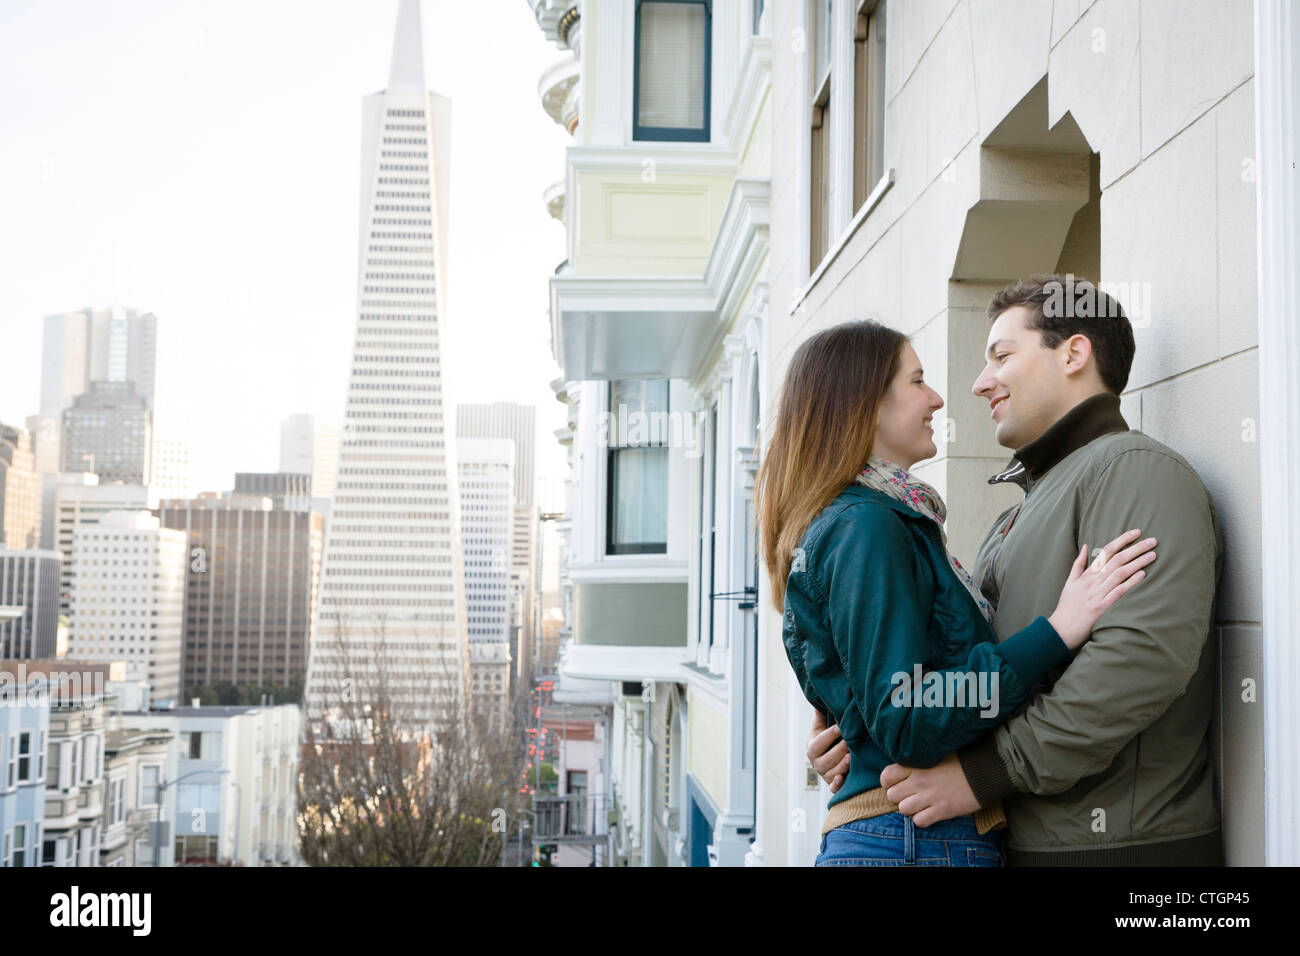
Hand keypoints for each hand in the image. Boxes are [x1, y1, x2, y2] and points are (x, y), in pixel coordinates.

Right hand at [807, 708, 849, 792]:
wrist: (835, 760)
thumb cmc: (830, 740)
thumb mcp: (823, 727)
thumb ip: (821, 715)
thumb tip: (820, 694)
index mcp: (813, 747)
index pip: (817, 744)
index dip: (828, 736)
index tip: (839, 727)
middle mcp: (816, 763)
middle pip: (824, 760)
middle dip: (838, 750)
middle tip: (850, 742)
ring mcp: (825, 775)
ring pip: (831, 773)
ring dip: (841, 765)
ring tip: (851, 757)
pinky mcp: (833, 785)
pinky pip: (833, 788)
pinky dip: (836, 785)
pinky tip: (841, 778)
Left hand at [880, 753, 980, 826]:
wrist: (985, 771)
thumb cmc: (961, 760)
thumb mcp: (935, 753)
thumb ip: (917, 760)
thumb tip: (904, 767)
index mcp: (916, 764)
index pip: (886, 776)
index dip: (888, 782)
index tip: (896, 783)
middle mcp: (919, 780)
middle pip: (892, 795)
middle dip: (899, 797)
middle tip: (910, 795)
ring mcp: (930, 796)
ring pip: (903, 809)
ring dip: (910, 808)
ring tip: (921, 804)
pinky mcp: (942, 811)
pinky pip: (919, 821)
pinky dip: (922, 819)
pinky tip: (931, 812)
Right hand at [1048, 528, 1156, 649]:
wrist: (1062, 627)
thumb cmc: (1067, 605)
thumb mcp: (1069, 581)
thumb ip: (1078, 564)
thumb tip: (1085, 546)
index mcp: (1087, 574)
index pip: (1107, 551)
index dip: (1123, 540)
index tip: (1137, 532)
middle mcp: (1093, 581)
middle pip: (1117, 559)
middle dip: (1136, 548)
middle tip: (1153, 541)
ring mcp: (1098, 593)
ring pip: (1120, 573)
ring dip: (1137, 563)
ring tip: (1153, 555)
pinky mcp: (1103, 607)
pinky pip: (1119, 591)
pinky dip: (1130, 582)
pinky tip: (1142, 575)